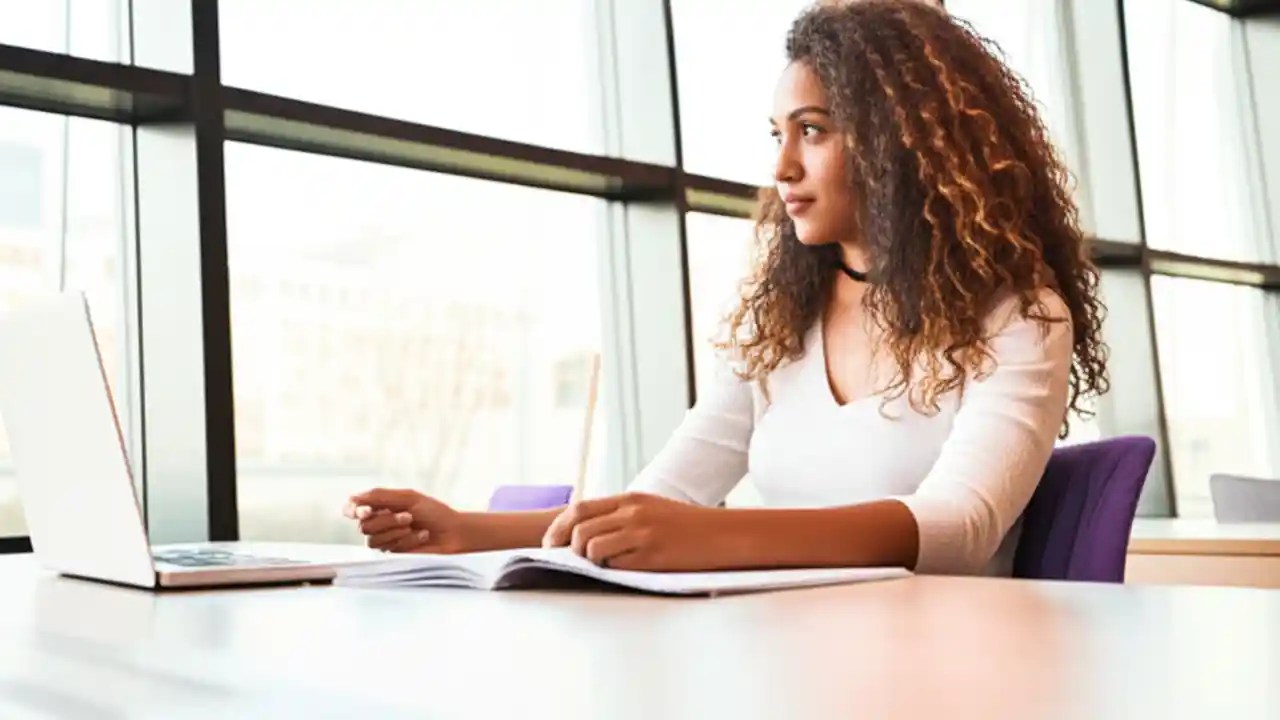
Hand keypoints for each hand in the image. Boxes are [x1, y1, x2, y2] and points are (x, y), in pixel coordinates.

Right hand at [343, 488, 471, 553]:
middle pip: (364, 526)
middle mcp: (379, 523)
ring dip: (396, 531)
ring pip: (373, 540)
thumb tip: (354, 498)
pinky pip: (389, 549)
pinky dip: (407, 540)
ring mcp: (386, 540)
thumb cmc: (434, 513)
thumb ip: (381, 497)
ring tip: (415, 526)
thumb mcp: (409, 498)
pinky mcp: (394, 554)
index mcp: (381, 506)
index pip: (353, 509)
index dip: (353, 510)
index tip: (364, 511)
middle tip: (408, 517)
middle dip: (386, 521)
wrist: (453, 532)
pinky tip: (422, 536)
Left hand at [541, 493, 728, 570]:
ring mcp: (641, 533)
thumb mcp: (651, 509)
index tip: (551, 543)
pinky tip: (625, 570)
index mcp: (630, 500)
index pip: (580, 509)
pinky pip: (615, 565)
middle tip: (568, 560)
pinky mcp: (651, 555)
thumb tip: (587, 532)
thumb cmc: (687, 526)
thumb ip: (621, 516)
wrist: (723, 534)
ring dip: (589, 560)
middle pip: (579, 528)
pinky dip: (612, 570)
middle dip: (567, 547)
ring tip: (603, 565)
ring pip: (591, 547)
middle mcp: (632, 513)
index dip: (559, 527)